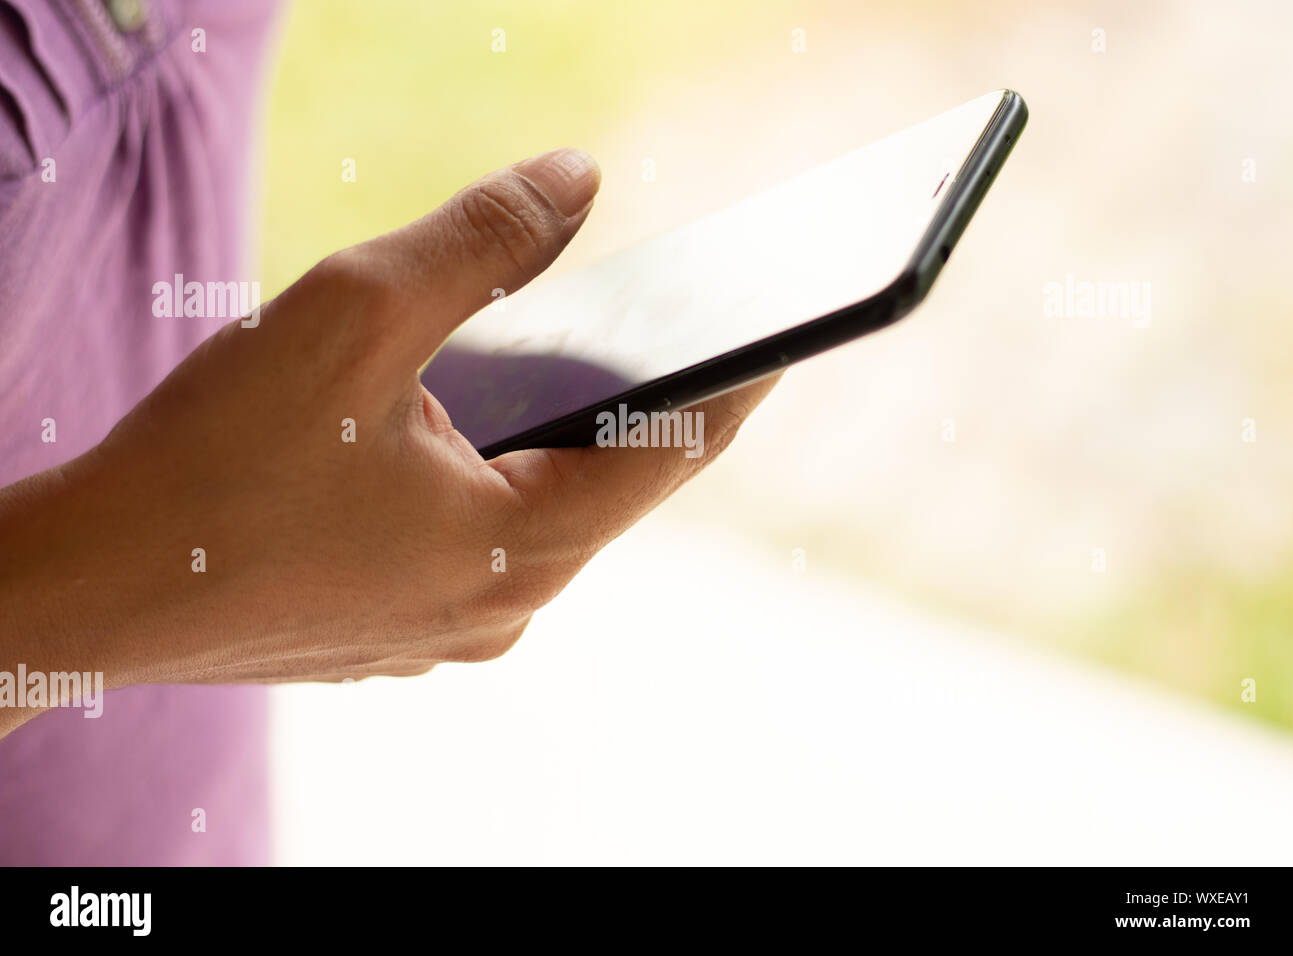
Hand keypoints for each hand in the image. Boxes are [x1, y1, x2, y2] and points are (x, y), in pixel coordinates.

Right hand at [0, 148, 777, 714]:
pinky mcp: (392, 628)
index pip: (677, 449)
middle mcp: (499, 609)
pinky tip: (456, 426)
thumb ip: (481, 239)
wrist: (83, 592)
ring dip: (549, 437)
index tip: (791, 319)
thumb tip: (576, 180)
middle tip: (677, 317)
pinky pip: (471, 539)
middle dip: (634, 397)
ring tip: (569, 358)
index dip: (742, 374)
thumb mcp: (355, 314)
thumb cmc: (210, 460)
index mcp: (520, 548)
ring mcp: (443, 630)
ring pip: (533, 511)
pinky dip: (484, 476)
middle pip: (606, 482)